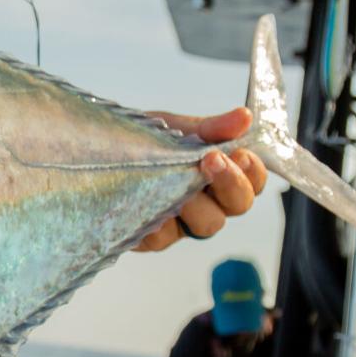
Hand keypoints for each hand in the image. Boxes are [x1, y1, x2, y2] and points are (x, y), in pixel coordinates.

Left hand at [134, 107, 266, 251]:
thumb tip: (243, 117)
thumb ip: (212, 128)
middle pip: (238, 205)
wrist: (102, 153)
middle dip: (230, 182)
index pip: (253, 181)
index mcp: (221, 178)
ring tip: (179, 179)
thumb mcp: (180, 128)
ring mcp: (182, 224)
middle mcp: (208, 204)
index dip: (253, 171)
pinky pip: (164, 237)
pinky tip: (151, 203)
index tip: (240, 153)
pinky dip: (161, 221)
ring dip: (198, 201)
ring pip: (207, 223)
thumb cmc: (148, 142)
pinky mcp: (152, 238)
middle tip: (212, 160)